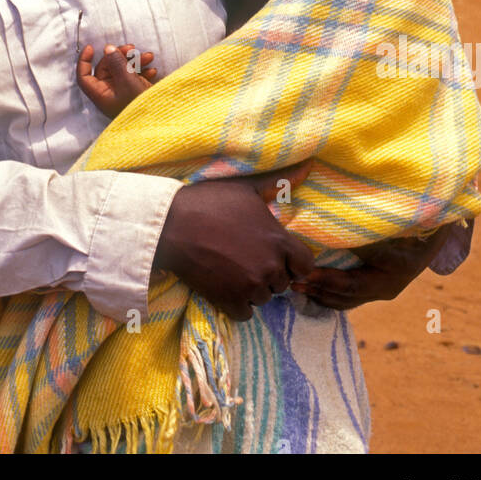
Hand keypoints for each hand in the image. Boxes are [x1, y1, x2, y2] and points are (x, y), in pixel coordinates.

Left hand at [76, 43, 157, 118]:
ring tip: (149, 56)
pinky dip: (142, 71)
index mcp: (101, 94)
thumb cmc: (139, 105)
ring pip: (123, 71)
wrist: (162, 120)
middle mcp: (110, 94)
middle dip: (119, 56)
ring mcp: (123, 94)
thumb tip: (108, 49)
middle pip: (107, 68)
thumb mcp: (127, 81)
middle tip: (132, 48)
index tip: (91, 47)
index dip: (85, 61)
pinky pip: (135, 78)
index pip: (84, 76)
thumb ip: (116, 63)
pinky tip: (152, 70)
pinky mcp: (135, 94)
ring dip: (135, 61)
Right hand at [153, 161, 314, 320]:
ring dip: (253, 288)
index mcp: (278, 240)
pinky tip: (225, 285)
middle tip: (248, 258)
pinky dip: (237, 303)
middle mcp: (270, 266)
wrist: (172, 225)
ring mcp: (250, 286)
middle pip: (283, 282)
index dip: (294, 261)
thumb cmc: (210, 202)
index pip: (306, 265)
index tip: (278, 255)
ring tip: (234, 269)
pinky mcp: (230, 300)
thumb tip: (308, 166)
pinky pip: (245, 313)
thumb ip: (279, 183)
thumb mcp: (247, 189)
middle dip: (270, 273)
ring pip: (264, 298)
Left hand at [291, 224, 453, 309]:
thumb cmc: (410, 223)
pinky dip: (329, 292)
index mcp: (390, 278)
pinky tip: (312, 284)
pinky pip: (349, 296)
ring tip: (296, 286)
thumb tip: (330, 228)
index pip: (351, 284)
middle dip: (318, 290)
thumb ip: (361, 232)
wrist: (434, 230)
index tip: (304, 271)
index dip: (326, 280)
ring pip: (346, 300)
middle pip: (346, 297)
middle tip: (292, 282)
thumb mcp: (389, 227)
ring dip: (320, 294)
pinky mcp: (376, 286)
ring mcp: (382, 290)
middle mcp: (386, 288)